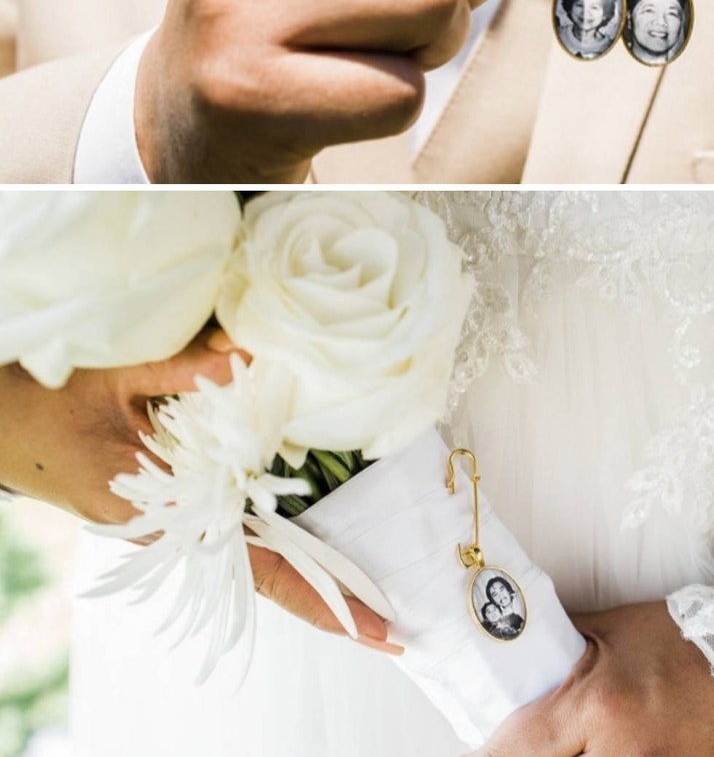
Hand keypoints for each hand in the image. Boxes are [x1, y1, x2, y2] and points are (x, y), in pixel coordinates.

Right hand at [0, 333, 397, 653]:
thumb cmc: (44, 404)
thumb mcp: (110, 380)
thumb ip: (179, 371)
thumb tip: (248, 356)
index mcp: (164, 518)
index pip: (258, 567)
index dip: (320, 598)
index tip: (376, 629)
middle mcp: (176, 537)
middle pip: (269, 579)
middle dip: (330, 604)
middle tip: (394, 633)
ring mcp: (175, 531)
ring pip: (255, 563)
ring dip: (310, 582)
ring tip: (368, 610)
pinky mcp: (172, 515)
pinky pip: (234, 536)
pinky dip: (277, 549)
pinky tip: (311, 558)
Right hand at [137, 0, 581, 182]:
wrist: (183, 116)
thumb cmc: (282, 25)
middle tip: (426, 17)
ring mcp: (239, 8)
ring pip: (432, 1)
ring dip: (436, 42)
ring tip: (382, 54)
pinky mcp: (252, 93)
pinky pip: (402, 90)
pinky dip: (399, 102)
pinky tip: (346, 100)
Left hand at [474, 603, 713, 756]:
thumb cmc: (687, 641)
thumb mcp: (618, 629)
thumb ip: (568, 640)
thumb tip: (522, 640)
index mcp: (597, 707)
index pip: (517, 750)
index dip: (493, 755)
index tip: (485, 750)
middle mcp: (620, 754)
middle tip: (536, 745)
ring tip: (583, 744)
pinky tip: (610, 752)